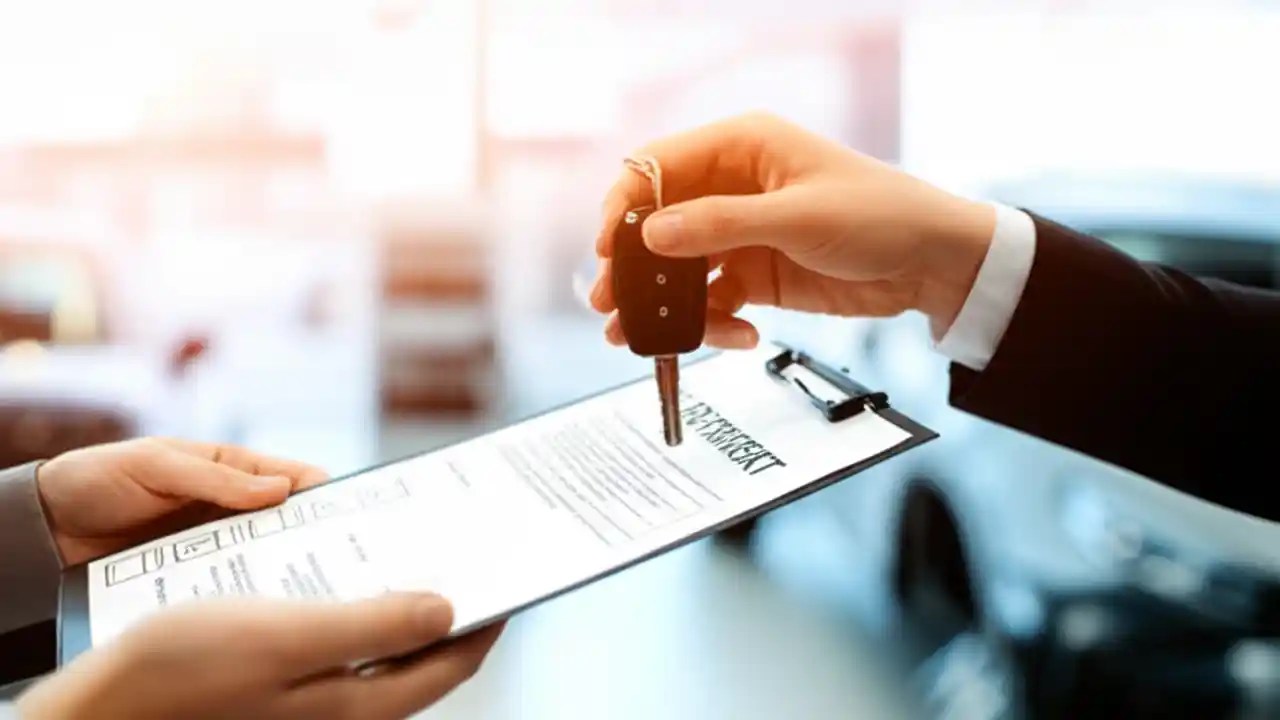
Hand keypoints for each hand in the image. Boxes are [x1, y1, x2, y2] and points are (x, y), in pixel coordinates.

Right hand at [17, 593, 503, 719]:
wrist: (104, 704)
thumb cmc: (185, 669)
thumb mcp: (288, 637)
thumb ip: (373, 626)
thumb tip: (449, 613)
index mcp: (358, 705)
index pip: (450, 665)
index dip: (485, 621)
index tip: (504, 577)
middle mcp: (344, 710)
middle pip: (421, 659)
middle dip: (448, 608)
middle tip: (460, 556)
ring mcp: (313, 702)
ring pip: (380, 651)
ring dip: (399, 605)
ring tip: (407, 554)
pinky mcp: (284, 688)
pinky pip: (339, 647)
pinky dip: (355, 611)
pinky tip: (342, 575)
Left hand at [37, 438, 328, 564]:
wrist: (44, 527)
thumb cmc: (99, 478)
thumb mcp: (157, 465)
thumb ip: (217, 479)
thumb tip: (282, 489)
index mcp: (231, 467)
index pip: (293, 477)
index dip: (324, 493)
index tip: (349, 514)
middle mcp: (229, 506)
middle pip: (285, 523)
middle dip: (309, 538)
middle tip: (334, 560)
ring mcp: (211, 543)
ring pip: (260, 557)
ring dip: (277, 568)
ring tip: (301, 588)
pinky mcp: (191, 574)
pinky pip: (225, 583)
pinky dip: (242, 592)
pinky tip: (255, 607)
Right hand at [590, 112, 996, 344]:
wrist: (935, 263)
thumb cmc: (880, 216)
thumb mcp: (798, 218)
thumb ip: (721, 226)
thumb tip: (652, 234)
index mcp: (741, 147)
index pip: (658, 167)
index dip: (625, 205)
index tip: (609, 248)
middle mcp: (733, 186)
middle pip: (659, 223)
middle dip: (635, 266)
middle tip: (611, 304)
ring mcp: (742, 233)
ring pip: (680, 268)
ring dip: (664, 303)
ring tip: (645, 338)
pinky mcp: (755, 274)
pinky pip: (713, 299)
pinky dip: (712, 323)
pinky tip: (737, 338)